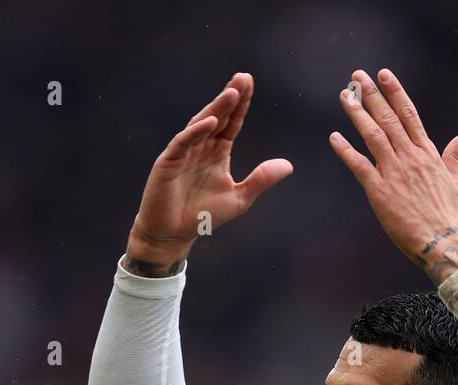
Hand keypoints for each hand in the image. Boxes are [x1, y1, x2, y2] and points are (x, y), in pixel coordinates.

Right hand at [126, 72, 292, 273]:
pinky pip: (184, 142)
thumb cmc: (202, 216)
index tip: (250, 83)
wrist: (173, 234)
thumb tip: (288, 165)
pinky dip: (196, 131)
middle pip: (218, 116)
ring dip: (216, 108)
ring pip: (201, 124)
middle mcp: (201, 147)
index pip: (232, 122)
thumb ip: (261, 180)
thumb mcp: (239, 199)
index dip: (242, 104)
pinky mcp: (169, 162)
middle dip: (230, 97)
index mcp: (218, 152)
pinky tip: (211, 122)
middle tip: (243, 77)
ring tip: (231, 93)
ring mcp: (184, 152)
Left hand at [329, 68, 457, 284]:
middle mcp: (410, 157)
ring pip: (373, 135)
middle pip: (388, 118)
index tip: (384, 75)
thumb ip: (455, 155)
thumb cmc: (447, 214)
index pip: (409, 114)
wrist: (441, 240)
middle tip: (357, 75)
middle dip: (372, 95)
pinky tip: (334, 136)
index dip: (395, 93)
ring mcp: (394, 172)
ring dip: (358, 114)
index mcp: (426, 153)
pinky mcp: (379, 191)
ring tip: (345, 96)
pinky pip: (359, 165)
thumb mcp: (455, 180)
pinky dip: (346, 150)